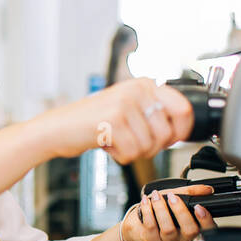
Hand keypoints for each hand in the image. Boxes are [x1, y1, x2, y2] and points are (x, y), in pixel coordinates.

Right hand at [42, 79, 194, 163]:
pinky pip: (132, 153)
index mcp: (145, 84)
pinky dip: (121, 156)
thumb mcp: (128, 108)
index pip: (183, 109)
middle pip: (168, 134)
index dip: (181, 131)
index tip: (170, 140)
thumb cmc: (92, 122)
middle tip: (132, 142)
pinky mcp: (112, 121)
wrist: (57, 128)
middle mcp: (137, 90)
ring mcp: (125, 104)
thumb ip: (155, 112)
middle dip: (151, 147)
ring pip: (150, 146)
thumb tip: (184, 128)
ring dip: (133, 152)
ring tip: (117, 141)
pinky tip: (108, 145)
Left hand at [122, 184, 216, 240]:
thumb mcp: (174, 199)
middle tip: (173, 197)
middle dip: (182, 212)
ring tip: (156, 196)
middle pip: (189, 231)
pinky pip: (151, 226)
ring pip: (168, 229)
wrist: (136, 226)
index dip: (206, 220)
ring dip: (162, 209)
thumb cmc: (157, 213)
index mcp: (191, 228)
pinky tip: (146, 201)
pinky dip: (148, 210)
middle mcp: (181, 238)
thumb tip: (207, 189)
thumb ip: (191, 193)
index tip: (199, 207)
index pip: (207, 229)